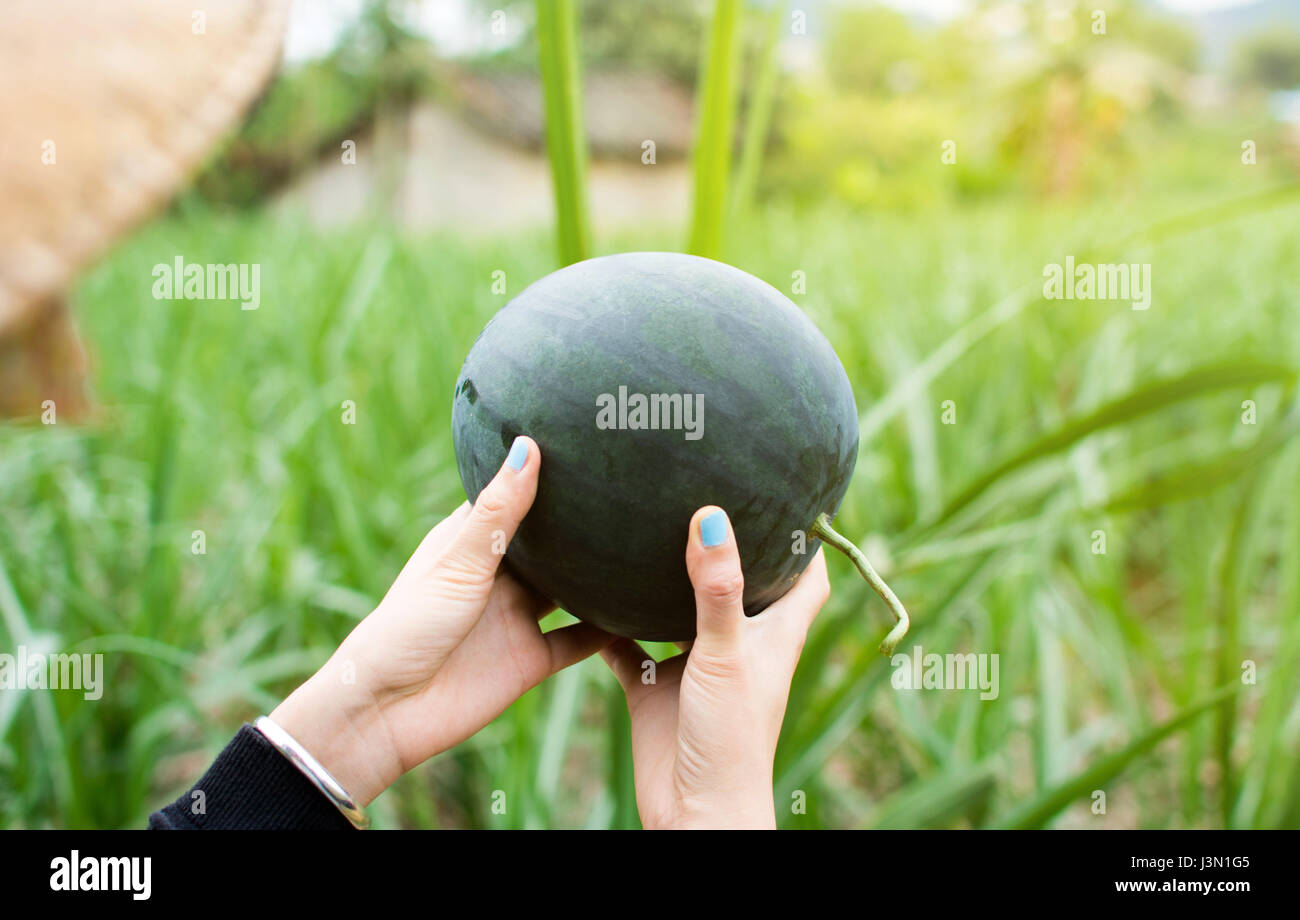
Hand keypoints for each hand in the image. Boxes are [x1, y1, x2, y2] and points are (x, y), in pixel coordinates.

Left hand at [271, 436, 611, 805]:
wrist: (387, 713)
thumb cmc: (406, 627)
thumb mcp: (459, 561)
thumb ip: (500, 511)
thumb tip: (529, 445)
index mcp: (472, 545)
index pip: (515, 499)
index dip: (547, 477)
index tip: (588, 446)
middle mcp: (499, 578)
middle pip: (551, 546)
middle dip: (585, 525)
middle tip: (635, 489)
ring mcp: (517, 618)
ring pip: (573, 590)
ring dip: (603, 575)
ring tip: (650, 545)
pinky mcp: (532, 659)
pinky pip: (582, 639)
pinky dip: (611, 627)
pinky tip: (645, 609)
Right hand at [601, 506, 830, 828]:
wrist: (693, 814)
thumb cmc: (730, 739)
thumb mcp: (727, 653)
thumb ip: (717, 587)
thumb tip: (710, 517)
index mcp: (775, 635)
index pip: (806, 577)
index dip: (807, 538)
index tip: (791, 494)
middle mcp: (737, 644)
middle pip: (739, 584)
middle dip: (726, 545)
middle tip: (700, 493)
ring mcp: (694, 667)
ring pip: (678, 611)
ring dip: (662, 581)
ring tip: (640, 530)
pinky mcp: (654, 689)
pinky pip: (628, 648)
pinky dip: (610, 626)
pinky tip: (587, 593)